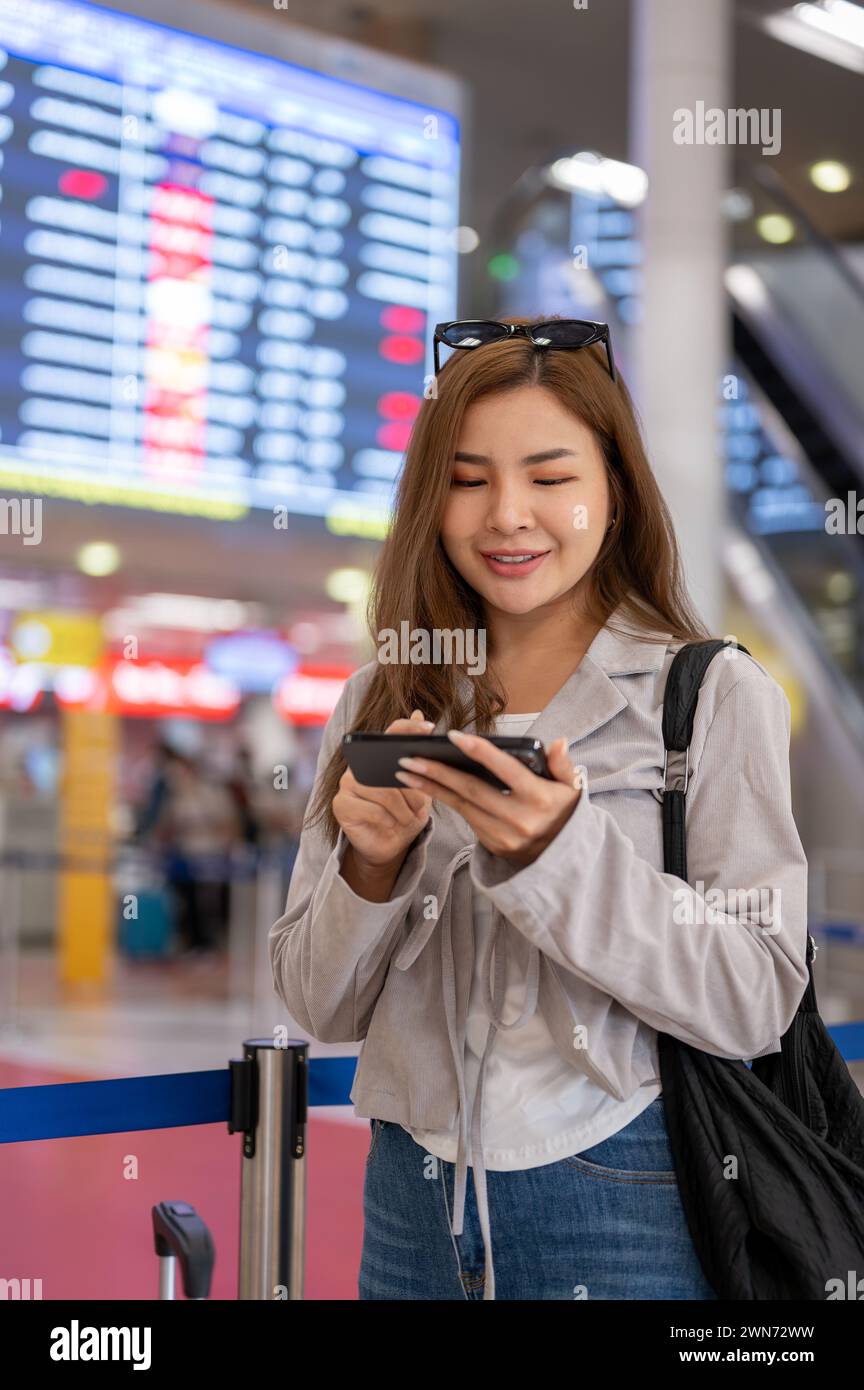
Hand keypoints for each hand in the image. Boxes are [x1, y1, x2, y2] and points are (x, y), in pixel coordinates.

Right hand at [334, 709, 435, 868]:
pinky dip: (389, 819)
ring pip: (382, 791)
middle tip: (422, 804)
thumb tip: (419, 713)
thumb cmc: (405, 814)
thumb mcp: (420, 787)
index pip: (391, 731)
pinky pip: (372, 809)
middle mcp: (358, 765)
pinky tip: (393, 824)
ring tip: (409, 818)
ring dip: (402, 809)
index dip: (410, 727)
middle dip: (411, 788)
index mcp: (376, 757)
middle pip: (389, 767)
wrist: (389, 846)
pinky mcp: (341, 805)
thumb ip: (419, 757)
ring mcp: (346, 784)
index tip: (430, 730)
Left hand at [394, 732, 583, 868]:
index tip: (452, 736)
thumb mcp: (571, 787)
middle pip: (471, 790)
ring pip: (461, 806)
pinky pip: (464, 817)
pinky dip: (444, 800)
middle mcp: (518, 819)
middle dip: (437, 772)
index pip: (505, 770)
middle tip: (408, 756)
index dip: (479, 752)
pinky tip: (425, 785)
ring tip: (405, 770)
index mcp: (538, 798)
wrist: (562, 857)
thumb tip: (557, 741)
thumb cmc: (563, 812)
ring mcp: (502, 835)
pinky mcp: (491, 844)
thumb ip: (563, 764)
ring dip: (430, 787)